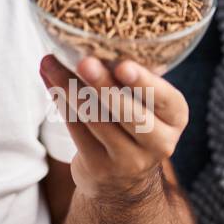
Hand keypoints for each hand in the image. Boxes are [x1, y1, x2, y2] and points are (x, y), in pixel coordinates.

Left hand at [39, 53, 187, 199]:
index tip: (123, 65)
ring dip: (69, 87)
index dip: (143, 82)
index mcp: (175, 116)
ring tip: (50, 63)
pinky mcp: (100, 167)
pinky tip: (49, 79)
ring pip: (96, 118)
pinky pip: (76, 129)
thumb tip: (89, 39)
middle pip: (128, 111)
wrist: (123, 183)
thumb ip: (127, 77)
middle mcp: (159, 141)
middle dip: (104, 85)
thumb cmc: (132, 124)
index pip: (164, 98)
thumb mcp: (144, 103)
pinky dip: (60, 101)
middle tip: (84, 62)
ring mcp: (130, 159)